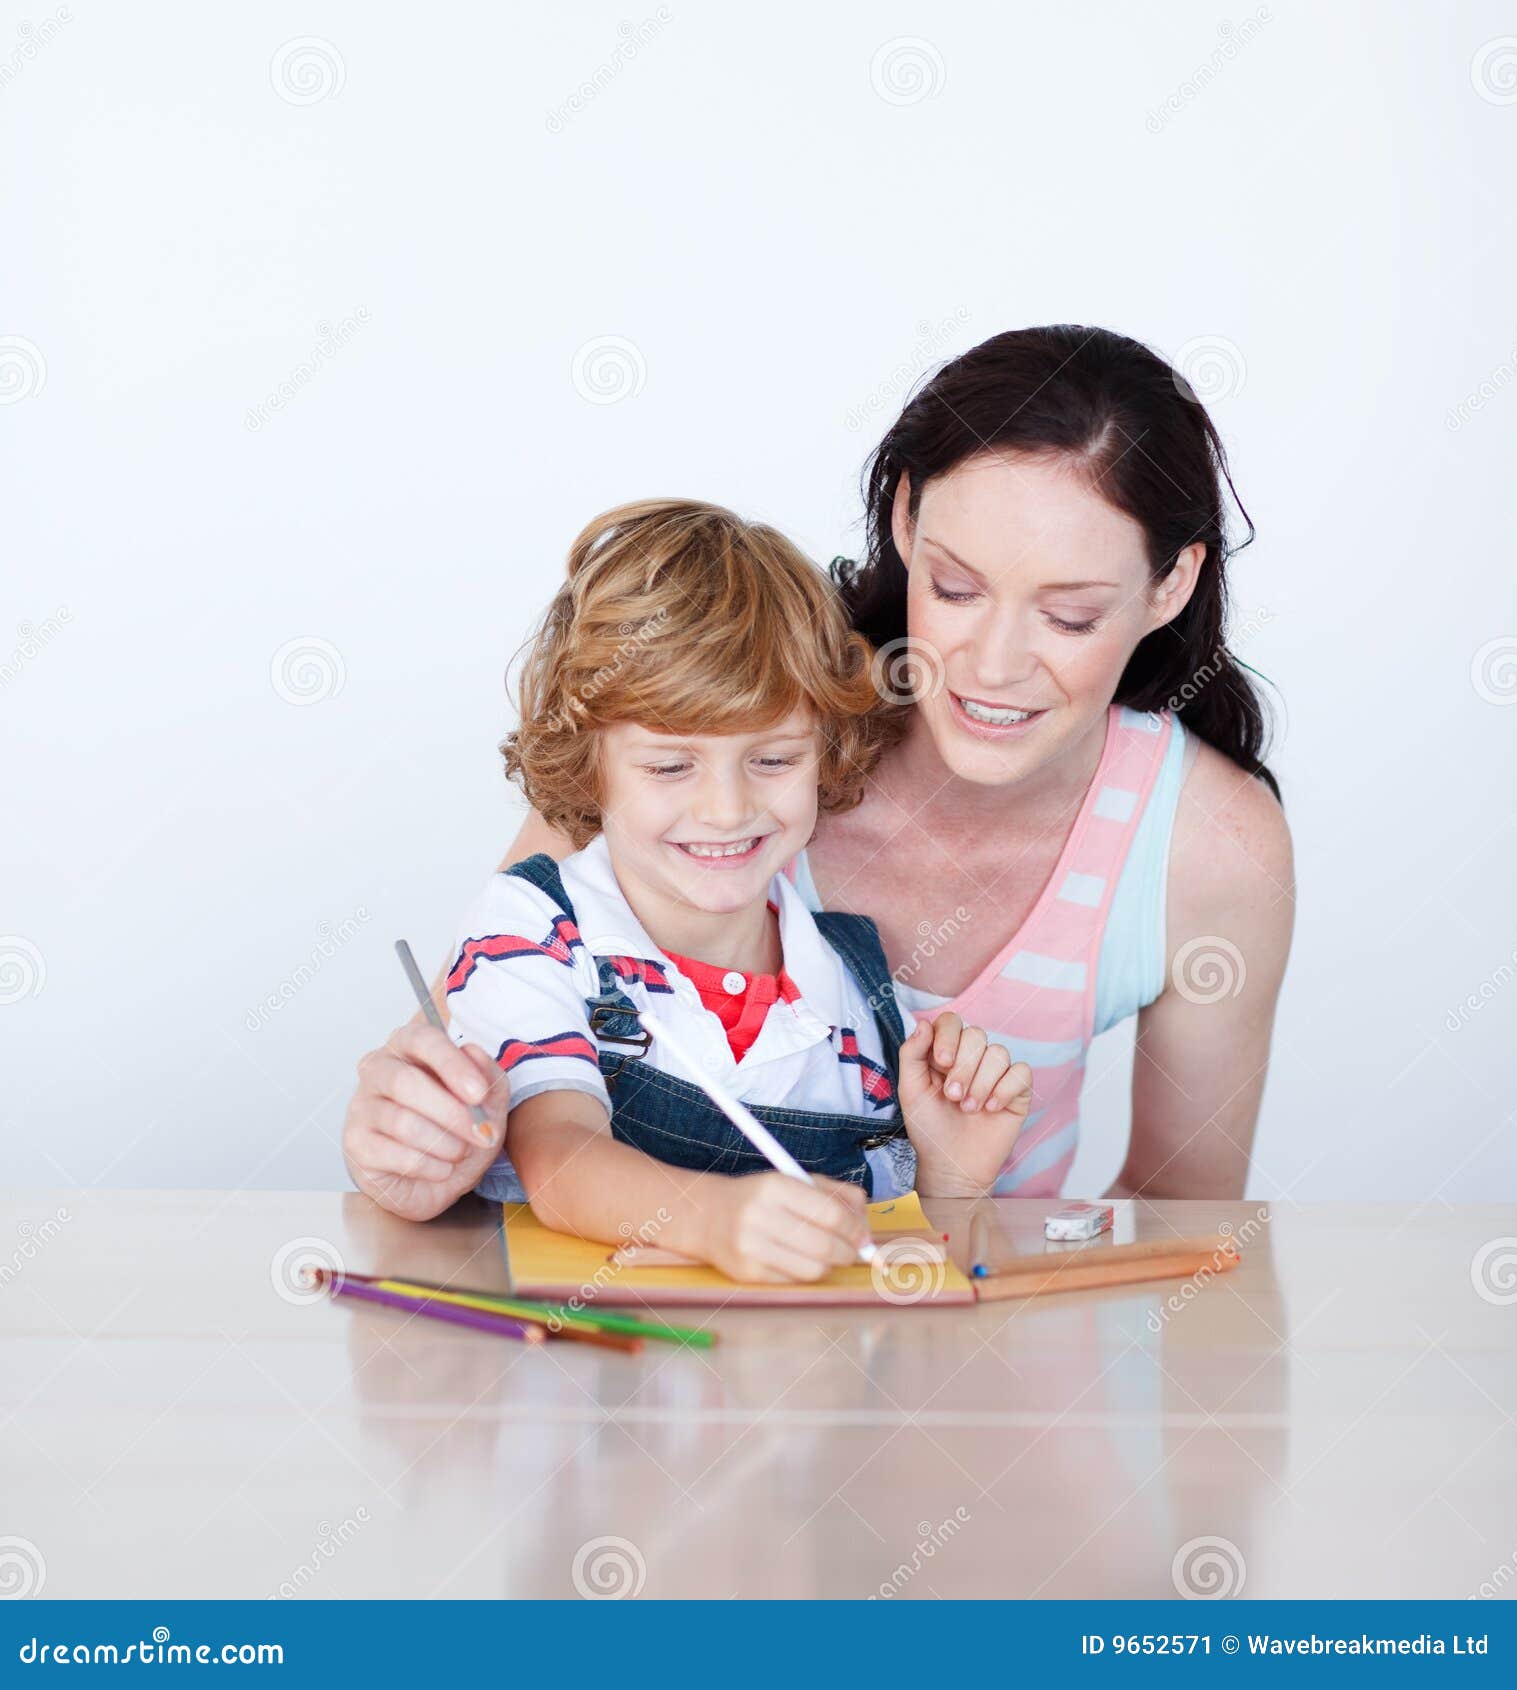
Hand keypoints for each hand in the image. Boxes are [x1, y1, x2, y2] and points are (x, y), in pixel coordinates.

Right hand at [342, 1022, 511, 1220]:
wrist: (435, 1179)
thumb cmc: (456, 1128)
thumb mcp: (487, 1102)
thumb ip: (488, 1075)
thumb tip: (474, 1053)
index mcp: (409, 1046)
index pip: (422, 1039)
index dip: (452, 1065)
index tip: (479, 1093)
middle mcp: (378, 1069)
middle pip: (405, 1082)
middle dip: (451, 1112)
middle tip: (480, 1133)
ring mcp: (362, 1106)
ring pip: (402, 1122)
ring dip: (444, 1143)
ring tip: (460, 1152)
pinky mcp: (356, 1143)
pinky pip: (395, 1155)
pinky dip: (429, 1166)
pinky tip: (442, 1167)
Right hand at [698, 1172, 869, 1282]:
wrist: (708, 1216)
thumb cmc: (762, 1197)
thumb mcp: (796, 1181)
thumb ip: (837, 1196)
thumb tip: (866, 1230)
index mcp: (775, 1186)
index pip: (830, 1213)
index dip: (855, 1228)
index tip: (863, 1236)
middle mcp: (760, 1215)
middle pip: (824, 1245)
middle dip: (849, 1252)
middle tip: (853, 1250)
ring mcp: (751, 1247)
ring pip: (813, 1269)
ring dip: (830, 1265)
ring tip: (828, 1255)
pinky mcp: (746, 1272)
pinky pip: (794, 1281)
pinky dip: (807, 1273)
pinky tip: (802, 1260)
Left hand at [897, 1012, 1032, 1196]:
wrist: (952, 1164)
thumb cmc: (929, 1128)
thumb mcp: (911, 1090)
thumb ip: (912, 1054)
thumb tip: (924, 1023)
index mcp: (945, 1052)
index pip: (952, 1021)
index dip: (948, 1037)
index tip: (941, 1063)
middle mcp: (972, 1058)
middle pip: (977, 1035)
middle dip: (964, 1067)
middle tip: (953, 1096)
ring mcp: (996, 1073)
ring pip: (999, 1053)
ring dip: (981, 1083)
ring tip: (969, 1108)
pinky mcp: (1017, 1090)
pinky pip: (1021, 1072)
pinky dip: (1005, 1090)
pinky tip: (991, 1109)